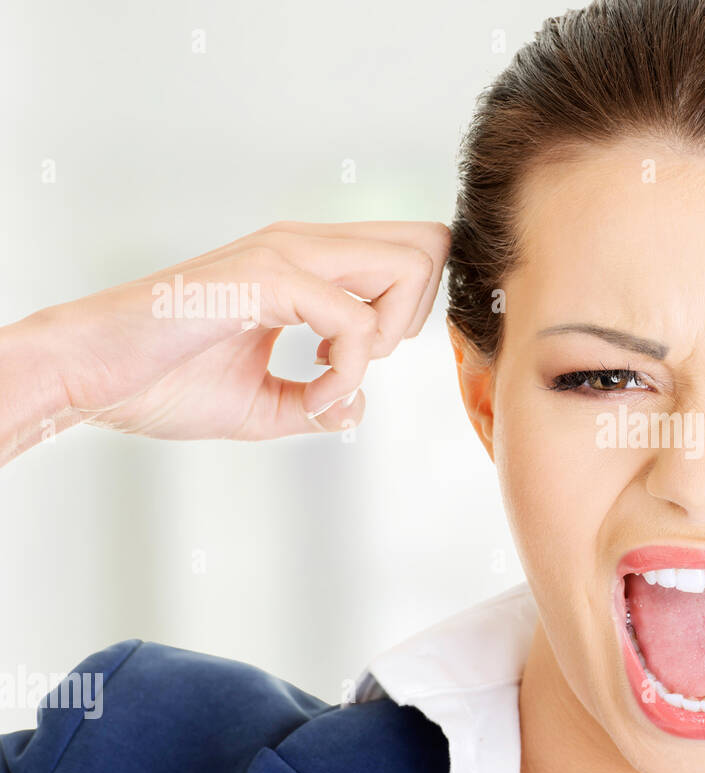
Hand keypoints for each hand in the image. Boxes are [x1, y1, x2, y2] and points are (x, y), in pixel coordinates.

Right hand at [32, 220, 448, 438]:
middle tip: (356, 363)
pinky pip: (356, 320)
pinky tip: (313, 395)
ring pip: (408, 262)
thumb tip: (358, 409)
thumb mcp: (263, 402)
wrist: (88, 375)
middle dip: (414, 317)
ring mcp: (287, 253)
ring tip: (331, 378)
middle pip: (427, 244)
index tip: (358, 360)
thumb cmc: (160, 379)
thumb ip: (319, 401)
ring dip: (386, 338)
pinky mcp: (267, 278)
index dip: (410, 312)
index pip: (410, 250)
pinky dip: (349, 371)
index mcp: (306, 260)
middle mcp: (303, 243)